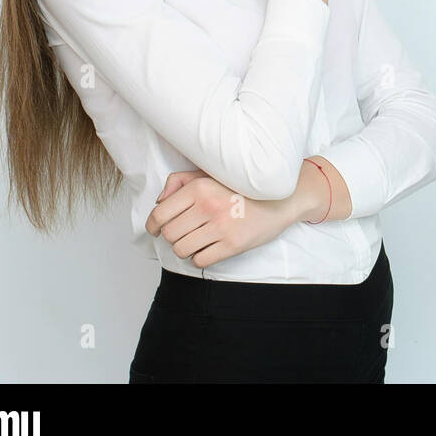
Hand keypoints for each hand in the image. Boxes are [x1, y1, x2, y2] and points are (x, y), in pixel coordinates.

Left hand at [145, 170, 300, 267]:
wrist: (282, 199)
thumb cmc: (244, 188)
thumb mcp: (211, 175)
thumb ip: (180, 181)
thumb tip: (159, 201)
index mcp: (200, 188)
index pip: (160, 214)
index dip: (153, 225)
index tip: (155, 229)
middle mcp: (208, 206)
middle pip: (170, 234)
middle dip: (172, 237)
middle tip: (182, 233)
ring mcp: (221, 227)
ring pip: (182, 249)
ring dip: (185, 248)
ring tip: (195, 241)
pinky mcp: (232, 244)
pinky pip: (200, 260)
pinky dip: (199, 258)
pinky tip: (207, 249)